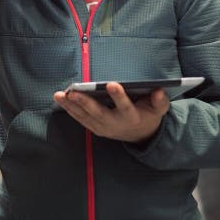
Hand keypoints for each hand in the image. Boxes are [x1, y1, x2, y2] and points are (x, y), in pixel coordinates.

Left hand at [53, 83, 169, 143]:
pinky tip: (61, 99)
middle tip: (73, 92)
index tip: (113, 84)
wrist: (140, 135)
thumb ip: (160, 101)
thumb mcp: (158, 110)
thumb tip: (159, 91)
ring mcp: (103, 128)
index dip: (119, 96)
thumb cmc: (148, 115)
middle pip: (98, 113)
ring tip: (59, 95)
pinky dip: (70, 110)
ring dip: (71, 106)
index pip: (125, 107)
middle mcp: (115, 124)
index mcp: (132, 117)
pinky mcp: (95, 128)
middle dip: (85, 103)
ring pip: (85, 117)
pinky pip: (80, 119)